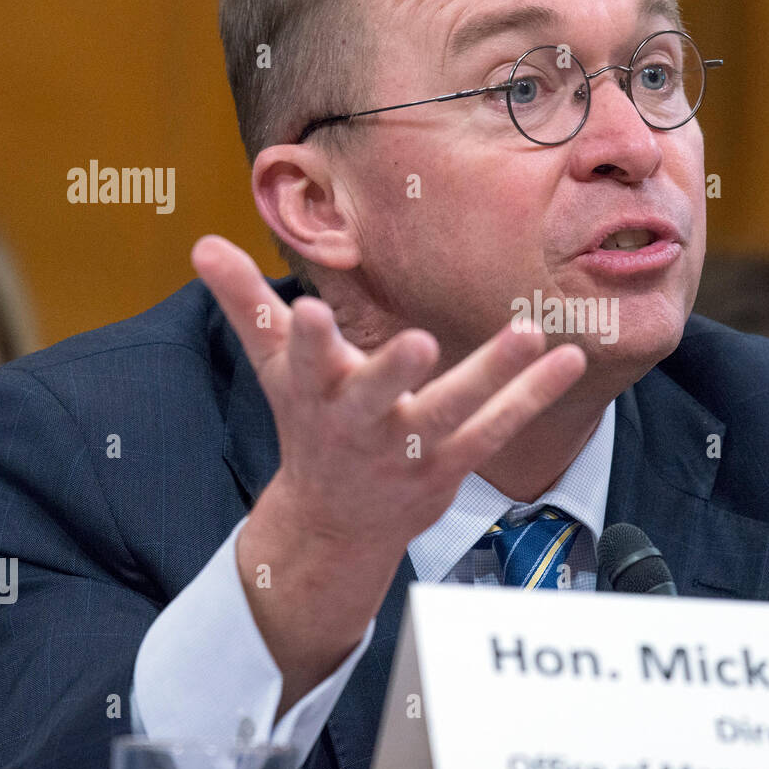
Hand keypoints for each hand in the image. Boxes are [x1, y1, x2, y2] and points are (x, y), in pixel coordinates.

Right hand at [190, 235, 585, 708]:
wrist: (336, 524)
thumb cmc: (309, 426)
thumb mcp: (276, 367)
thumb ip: (246, 305)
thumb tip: (201, 244)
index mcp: (313, 395)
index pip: (304, 364)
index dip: (307, 342)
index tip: (310, 314)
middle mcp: (361, 424)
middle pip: (376, 397)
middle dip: (391, 373)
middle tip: (415, 344)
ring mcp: (410, 448)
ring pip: (453, 411)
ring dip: (492, 374)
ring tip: (529, 333)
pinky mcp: (451, 464)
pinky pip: (497, 428)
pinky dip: (532, 396)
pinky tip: (568, 359)